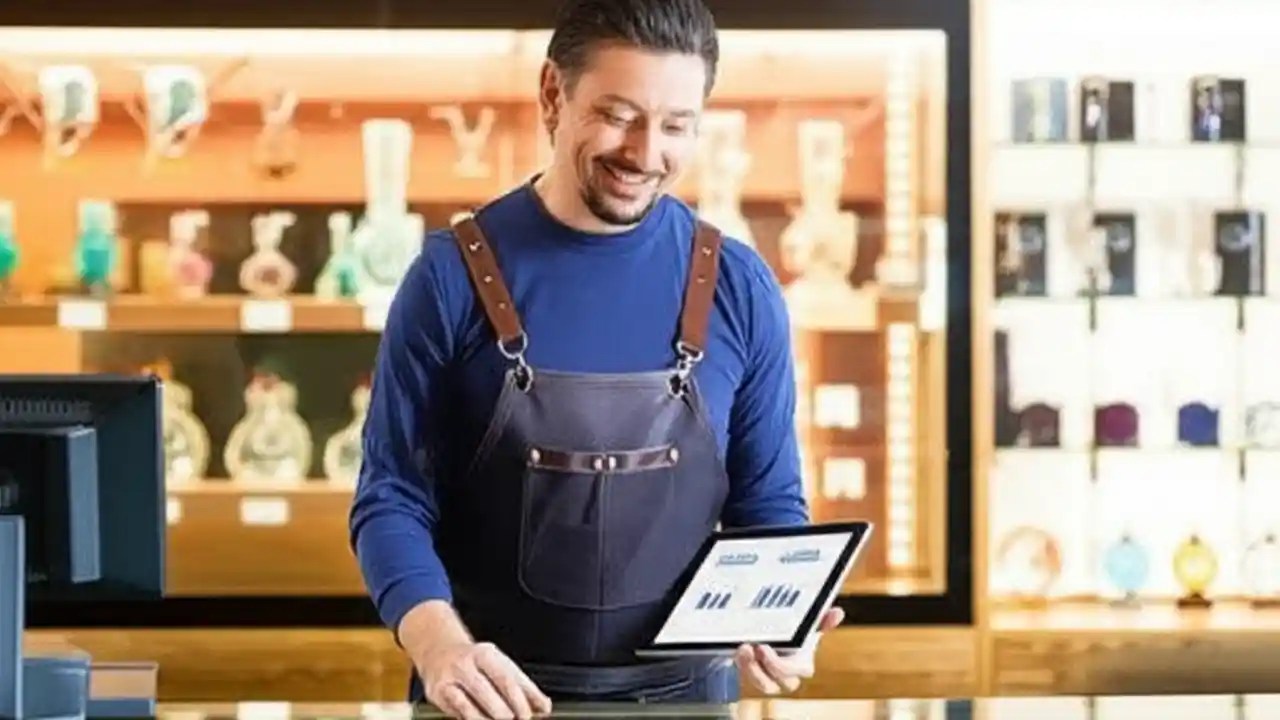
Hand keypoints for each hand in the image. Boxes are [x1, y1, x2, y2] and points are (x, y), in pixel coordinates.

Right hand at [416, 640, 552, 719]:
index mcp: (486, 654)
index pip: (507, 678)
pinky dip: (473, 718)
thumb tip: (544, 707)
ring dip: (489, 718)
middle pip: (489, 690)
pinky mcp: (438, 692)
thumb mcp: (499, 666)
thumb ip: (523, 687)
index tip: (535, 713)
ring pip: (469, 703)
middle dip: (507, 710)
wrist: (437, 650)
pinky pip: (457, 710)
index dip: (522, 699)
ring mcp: (450, 677)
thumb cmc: (475, 662)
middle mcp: (466, 663)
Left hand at [735, 606, 843, 694]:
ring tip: (744, 649)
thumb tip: (838, 613)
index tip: (770, 647)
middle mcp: (788, 677)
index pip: (801, 670)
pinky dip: (743, 665)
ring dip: (753, 668)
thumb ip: (821, 620)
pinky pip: (748, 677)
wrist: (765, 637)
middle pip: (782, 680)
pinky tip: (739, 651)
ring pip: (764, 684)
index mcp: (803, 665)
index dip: (785, 664)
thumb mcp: (804, 625)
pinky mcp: (752, 676)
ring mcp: (769, 679)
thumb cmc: (790, 634)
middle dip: (770, 666)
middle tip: (759, 647)